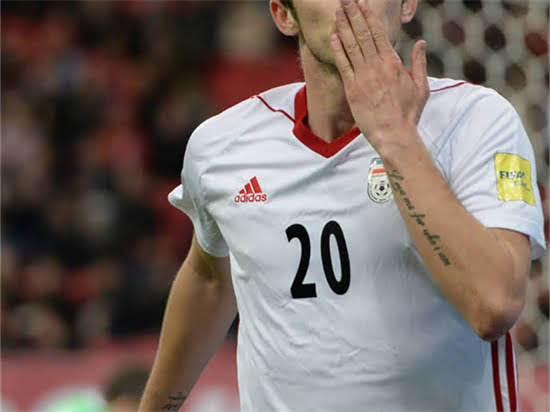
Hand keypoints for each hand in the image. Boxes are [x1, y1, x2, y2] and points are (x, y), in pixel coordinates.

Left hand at [330, 0, 428, 151]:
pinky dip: (338, 49)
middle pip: (363, 35)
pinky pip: (344, 65)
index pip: (379, 34)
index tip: (362, 4)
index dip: (368, 17)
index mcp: (394, 63)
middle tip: (345, 0)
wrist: (394, 134)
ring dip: (343, 27)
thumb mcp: (421, 86)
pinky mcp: (352, 89)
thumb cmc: (408, 113)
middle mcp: (377, 66)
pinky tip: (333, 36)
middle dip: (354, 15)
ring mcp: (364, 77)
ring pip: (351, 46)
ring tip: (337, 12)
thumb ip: (419, 63)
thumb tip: (420, 44)